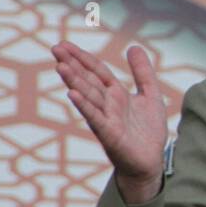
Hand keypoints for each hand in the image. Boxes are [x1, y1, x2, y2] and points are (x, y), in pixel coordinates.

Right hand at [52, 41, 168, 197]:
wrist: (150, 162)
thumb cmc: (148, 131)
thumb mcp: (151, 95)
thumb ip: (143, 72)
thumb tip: (133, 46)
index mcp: (116, 93)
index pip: (96, 71)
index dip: (82, 57)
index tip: (64, 44)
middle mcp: (107, 104)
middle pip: (88, 80)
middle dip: (72, 64)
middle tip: (54, 48)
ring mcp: (106, 118)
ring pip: (88, 96)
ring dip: (74, 81)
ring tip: (60, 66)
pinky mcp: (109, 134)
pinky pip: (95, 117)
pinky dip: (84, 106)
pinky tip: (72, 94)